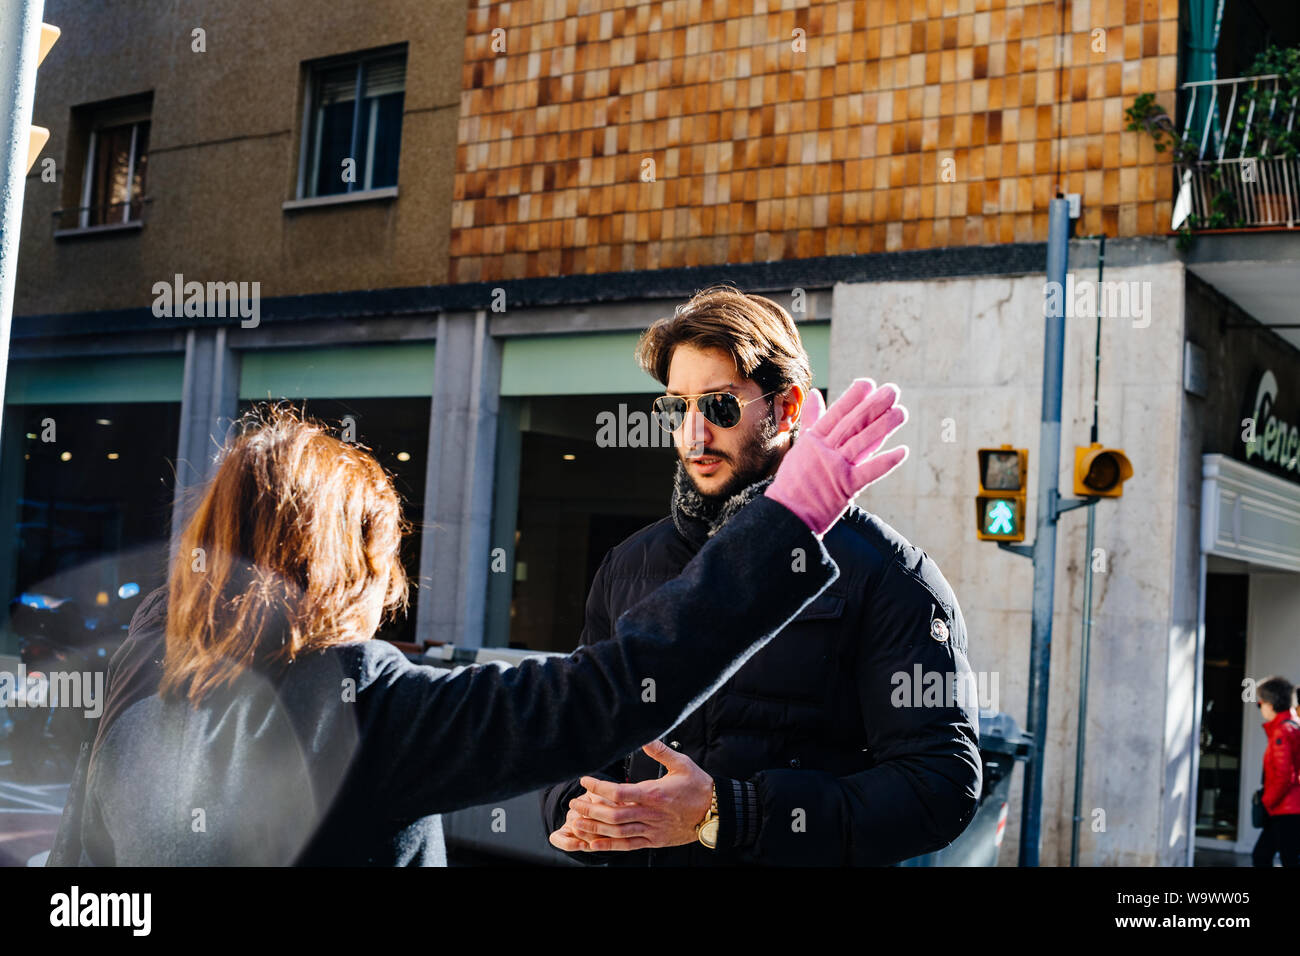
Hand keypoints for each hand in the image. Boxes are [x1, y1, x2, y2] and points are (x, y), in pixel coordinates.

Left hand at [548, 740, 713, 851]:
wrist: (716, 812)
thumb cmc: (699, 786)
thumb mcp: (681, 763)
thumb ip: (659, 750)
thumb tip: (644, 735)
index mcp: (654, 794)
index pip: (620, 792)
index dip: (599, 787)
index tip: (585, 780)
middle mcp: (651, 814)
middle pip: (614, 814)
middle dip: (590, 809)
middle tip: (573, 803)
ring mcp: (652, 830)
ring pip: (618, 832)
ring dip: (595, 828)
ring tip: (576, 823)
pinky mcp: (654, 841)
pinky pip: (628, 846)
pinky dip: (610, 846)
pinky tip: (594, 844)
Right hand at [765, 378, 907, 535]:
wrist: (787, 514)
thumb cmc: (794, 480)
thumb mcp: (800, 446)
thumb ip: (812, 420)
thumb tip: (814, 394)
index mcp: (813, 440)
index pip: (836, 414)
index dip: (853, 397)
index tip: (869, 383)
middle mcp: (824, 451)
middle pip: (852, 424)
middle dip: (874, 406)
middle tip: (893, 391)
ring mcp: (835, 469)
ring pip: (862, 442)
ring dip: (884, 427)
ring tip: (901, 412)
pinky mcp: (845, 488)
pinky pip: (869, 472)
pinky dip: (886, 462)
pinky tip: (902, 451)